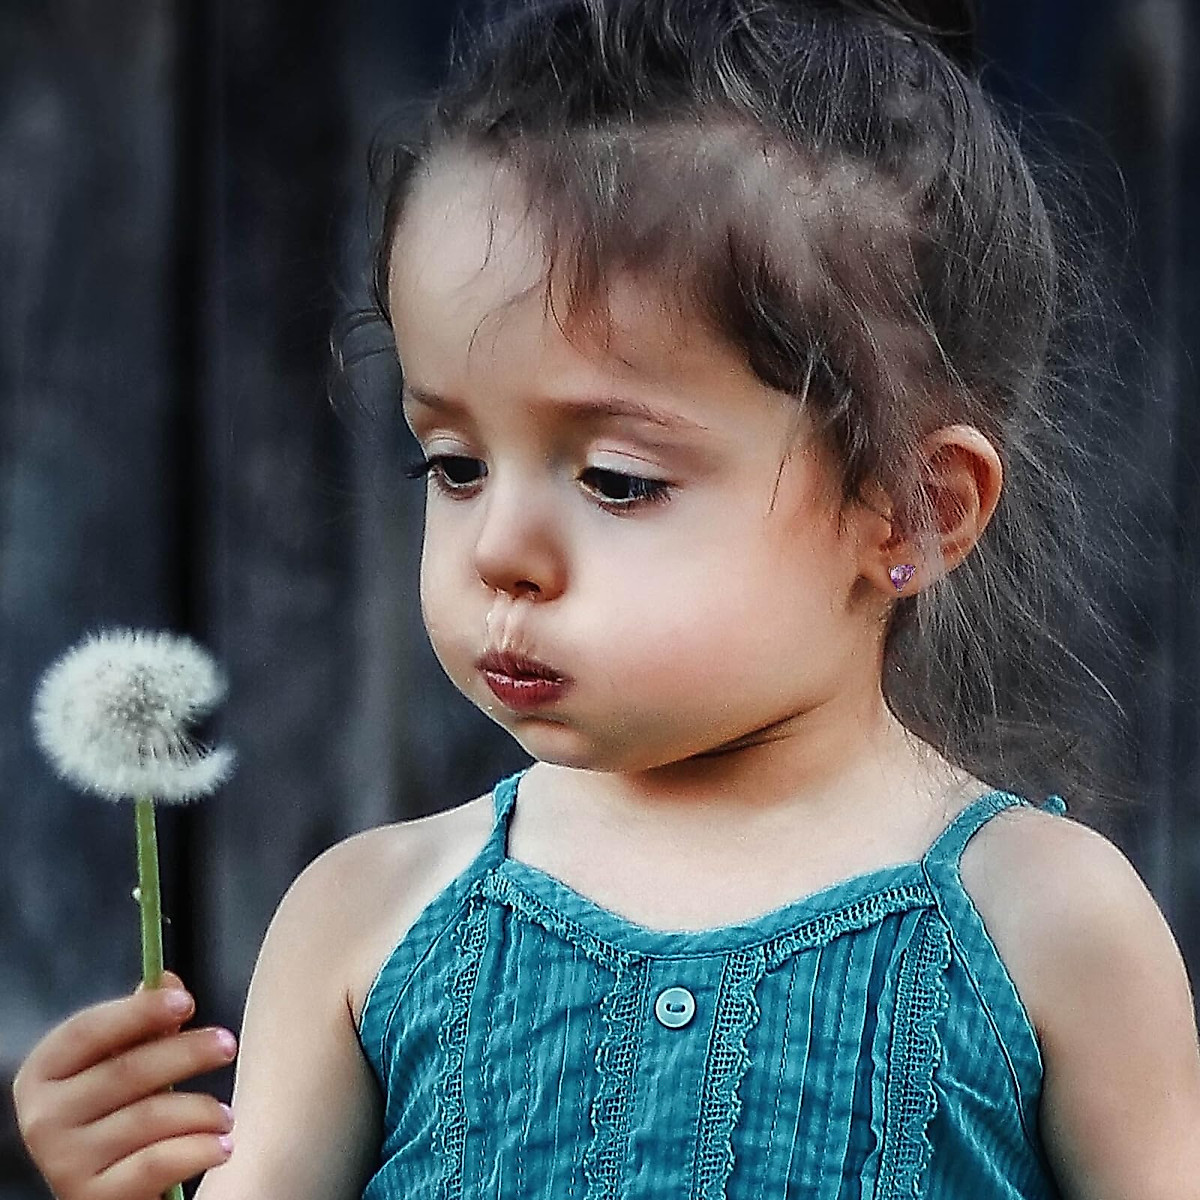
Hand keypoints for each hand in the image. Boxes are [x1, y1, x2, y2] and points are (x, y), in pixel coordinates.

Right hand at [11, 971, 238, 1199]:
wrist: (105, 1189)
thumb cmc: (115, 1111)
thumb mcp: (118, 1063)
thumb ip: (141, 1023)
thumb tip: (167, 979)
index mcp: (45, 1072)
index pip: (89, 1030)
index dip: (139, 1012)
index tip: (187, 1001)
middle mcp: (43, 1118)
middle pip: (126, 1071)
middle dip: (186, 1052)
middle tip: (227, 1044)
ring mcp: (64, 1161)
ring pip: (149, 1118)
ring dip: (201, 1110)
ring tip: (226, 1114)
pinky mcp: (93, 1198)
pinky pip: (157, 1164)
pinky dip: (198, 1150)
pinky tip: (223, 1144)